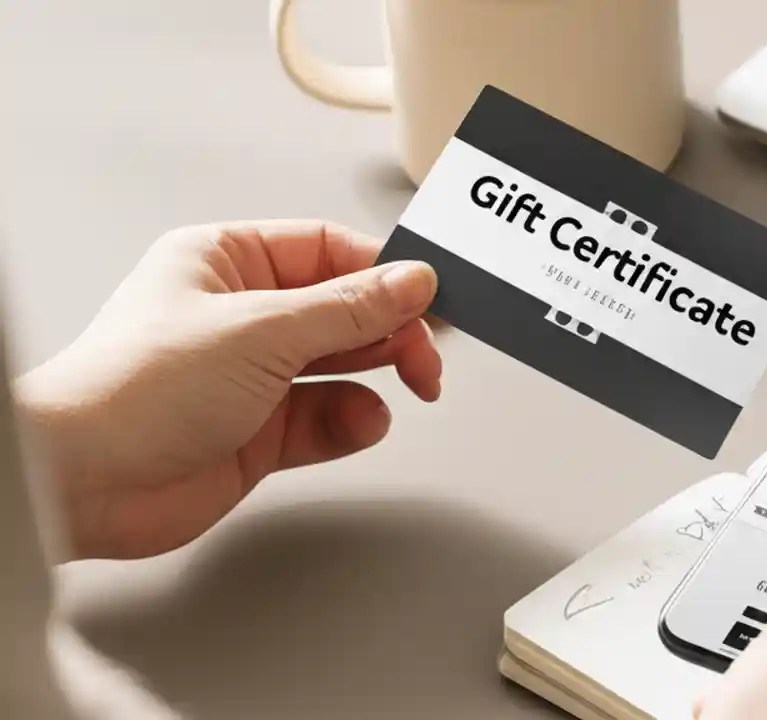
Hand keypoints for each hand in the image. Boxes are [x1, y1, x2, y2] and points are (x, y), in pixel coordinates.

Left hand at [18, 220, 441, 560]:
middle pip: (344, 309)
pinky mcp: (260, 434)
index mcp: (226, 263)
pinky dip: (353, 421)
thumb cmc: (131, 390)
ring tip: (410, 383)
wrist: (83, 484)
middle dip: (392, 329)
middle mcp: (240, 316)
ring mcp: (252, 377)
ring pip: (344, 366)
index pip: (328, 251)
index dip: (385, 272)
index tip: (430, 295)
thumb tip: (411, 282)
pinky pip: (328, 419)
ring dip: (379, 376)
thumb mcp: (261, 329)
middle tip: (428, 350)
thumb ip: (349, 308)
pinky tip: (361, 422)